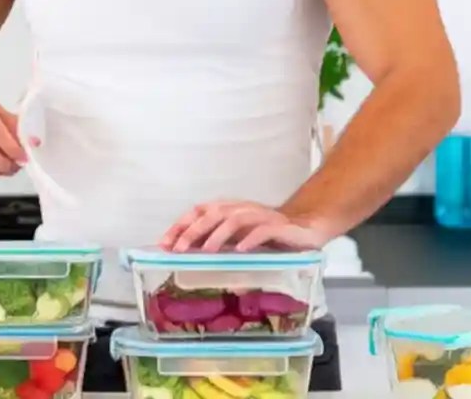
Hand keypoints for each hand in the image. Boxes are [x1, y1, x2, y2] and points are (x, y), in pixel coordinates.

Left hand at [159, 201, 331, 252]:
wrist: (306, 227)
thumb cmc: (268, 235)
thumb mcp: (239, 240)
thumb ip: (218, 246)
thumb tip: (192, 262)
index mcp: (228, 210)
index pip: (198, 211)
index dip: (180, 225)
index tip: (164, 243)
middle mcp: (241, 209)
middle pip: (212, 214)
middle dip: (193, 231)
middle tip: (180, 249)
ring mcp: (260, 216)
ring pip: (235, 219)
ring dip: (219, 235)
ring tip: (207, 251)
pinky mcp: (279, 226)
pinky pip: (263, 230)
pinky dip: (251, 239)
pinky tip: (241, 250)